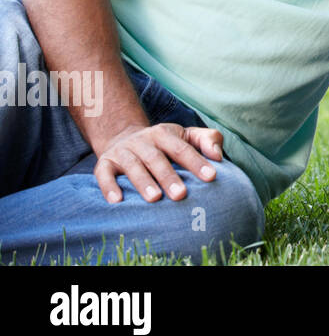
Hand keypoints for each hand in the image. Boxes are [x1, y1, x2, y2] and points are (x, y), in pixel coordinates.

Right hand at [93, 123, 224, 203]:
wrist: (123, 138)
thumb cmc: (165, 143)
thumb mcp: (187, 135)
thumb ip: (208, 140)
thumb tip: (218, 157)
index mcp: (164, 134)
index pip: (182, 148)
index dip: (196, 162)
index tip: (211, 177)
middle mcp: (142, 141)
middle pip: (156, 159)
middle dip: (169, 177)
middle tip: (181, 195)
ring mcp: (122, 152)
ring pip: (132, 166)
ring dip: (143, 182)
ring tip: (154, 199)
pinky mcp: (104, 163)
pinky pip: (104, 174)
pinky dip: (109, 187)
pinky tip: (117, 201)